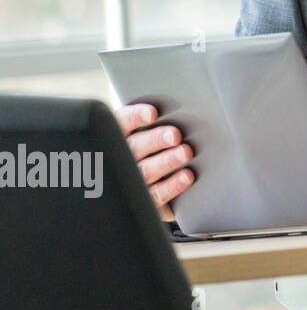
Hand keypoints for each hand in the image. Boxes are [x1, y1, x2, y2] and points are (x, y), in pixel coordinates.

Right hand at [114, 103, 193, 222]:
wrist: (139, 190)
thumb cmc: (152, 147)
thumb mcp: (147, 131)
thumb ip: (157, 122)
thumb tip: (182, 109)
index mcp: (117, 135)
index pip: (120, 123)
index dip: (135, 117)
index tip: (152, 113)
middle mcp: (120, 159)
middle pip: (134, 147)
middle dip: (155, 140)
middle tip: (175, 135)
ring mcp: (131, 181)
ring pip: (145, 171)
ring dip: (167, 161)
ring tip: (185, 152)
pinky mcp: (146, 199)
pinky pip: (157, 194)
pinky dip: (172, 185)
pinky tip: (186, 176)